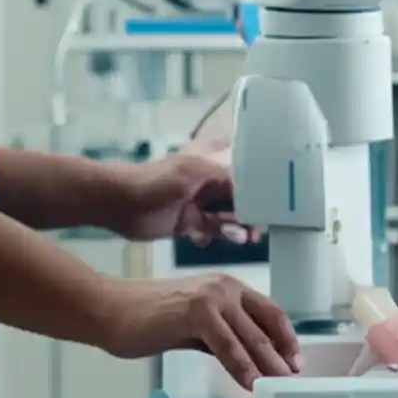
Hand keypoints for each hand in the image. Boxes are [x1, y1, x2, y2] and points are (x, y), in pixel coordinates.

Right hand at [98, 273, 300, 390]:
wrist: (110, 309)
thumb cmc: (147, 317)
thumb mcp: (194, 323)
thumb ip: (221, 335)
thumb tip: (247, 359)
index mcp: (226, 286)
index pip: (269, 311)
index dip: (285, 338)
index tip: (294, 361)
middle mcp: (224, 287)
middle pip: (266, 325)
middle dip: (282, 356)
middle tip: (293, 380)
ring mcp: (211, 298)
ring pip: (251, 337)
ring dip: (268, 366)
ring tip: (279, 386)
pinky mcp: (196, 313)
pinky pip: (228, 346)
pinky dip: (242, 367)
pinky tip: (250, 383)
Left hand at [108, 140, 259, 245]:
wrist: (118, 203)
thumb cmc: (154, 180)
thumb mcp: (196, 172)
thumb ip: (231, 177)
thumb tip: (263, 185)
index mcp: (214, 158)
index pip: (250, 169)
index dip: (264, 185)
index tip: (278, 202)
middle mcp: (212, 179)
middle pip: (245, 196)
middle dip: (254, 212)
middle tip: (259, 227)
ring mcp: (202, 201)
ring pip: (232, 216)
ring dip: (238, 227)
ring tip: (241, 236)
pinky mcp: (192, 221)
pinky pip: (216, 230)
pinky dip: (219, 236)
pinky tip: (209, 239)